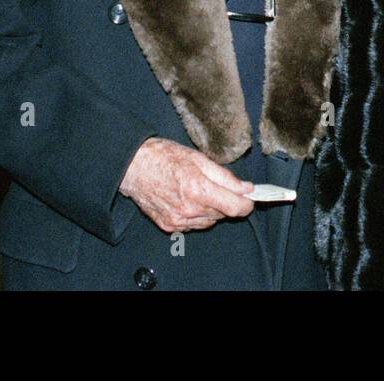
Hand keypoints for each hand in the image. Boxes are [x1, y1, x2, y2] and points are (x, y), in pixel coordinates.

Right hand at [119, 137, 254, 233]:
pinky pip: (193, 225)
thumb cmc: (163, 157)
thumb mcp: (199, 159)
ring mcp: (178, 221)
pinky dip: (196, 215)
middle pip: (223, 214)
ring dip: (211, 209)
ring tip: (198, 190)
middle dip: (226, 202)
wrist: (133, 167)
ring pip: (209, 221)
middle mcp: (189, 210)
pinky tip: (187, 199)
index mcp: (198, 190)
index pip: (235, 208)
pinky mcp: (169, 226)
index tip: (250, 198)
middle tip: (217, 185)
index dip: (247, 204)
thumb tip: (246, 188)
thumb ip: (225, 177)